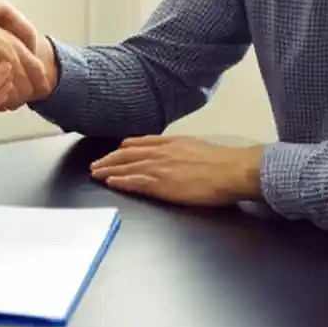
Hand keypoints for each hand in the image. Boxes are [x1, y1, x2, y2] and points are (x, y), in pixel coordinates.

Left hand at [90, 136, 263, 205]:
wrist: (232, 170)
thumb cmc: (222, 162)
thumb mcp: (197, 147)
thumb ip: (181, 149)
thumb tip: (175, 153)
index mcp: (171, 142)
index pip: (141, 143)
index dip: (124, 148)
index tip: (115, 150)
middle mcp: (161, 152)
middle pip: (128, 154)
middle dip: (110, 159)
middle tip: (96, 164)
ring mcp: (160, 167)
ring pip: (127, 167)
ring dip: (109, 170)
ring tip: (96, 173)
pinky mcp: (162, 184)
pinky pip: (135, 181)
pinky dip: (121, 181)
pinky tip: (110, 182)